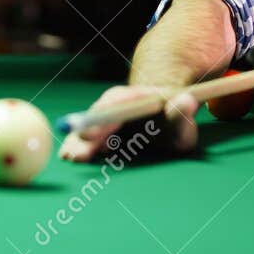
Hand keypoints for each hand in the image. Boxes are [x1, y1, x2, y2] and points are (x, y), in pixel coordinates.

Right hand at [58, 84, 200, 162]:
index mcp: (132, 97)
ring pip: (88, 128)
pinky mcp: (101, 128)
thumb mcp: (182, 114)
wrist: (163, 108)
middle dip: (84, 139)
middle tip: (75, 156)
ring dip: (77, 143)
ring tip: (67, 157)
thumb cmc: (175, 113)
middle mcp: (114, 103)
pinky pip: (87, 137)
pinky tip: (67, 155)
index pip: (113, 106)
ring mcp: (105, 115)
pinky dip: (78, 145)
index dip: (100, 122)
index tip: (89, 135)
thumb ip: (182, 112)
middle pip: (96, 120)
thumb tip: (186, 100)